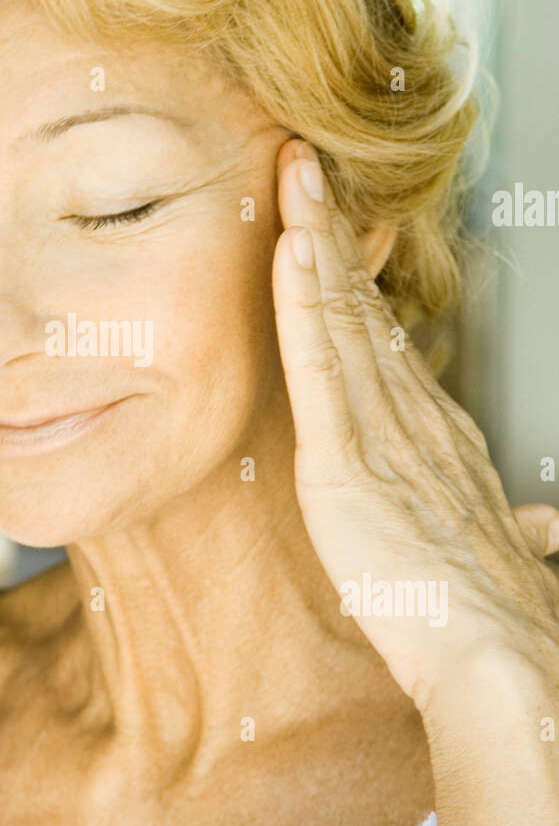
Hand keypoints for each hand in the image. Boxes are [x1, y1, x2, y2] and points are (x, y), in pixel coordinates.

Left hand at [271, 139, 558, 712]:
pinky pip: (321, 366)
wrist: (499, 662)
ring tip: (293, 175)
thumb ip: (512, 528)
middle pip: (362, 307)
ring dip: (315, 240)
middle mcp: (413, 417)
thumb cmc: (490, 620)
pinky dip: (305, 305)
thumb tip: (552, 529)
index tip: (328, 227)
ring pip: (342, 317)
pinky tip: (294, 251)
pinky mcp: (350, 461)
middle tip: (302, 162)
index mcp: (435, 437)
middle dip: (331, 231)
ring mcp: (383, 432)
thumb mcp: (496, 557)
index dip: (354, 278)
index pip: (383, 339)